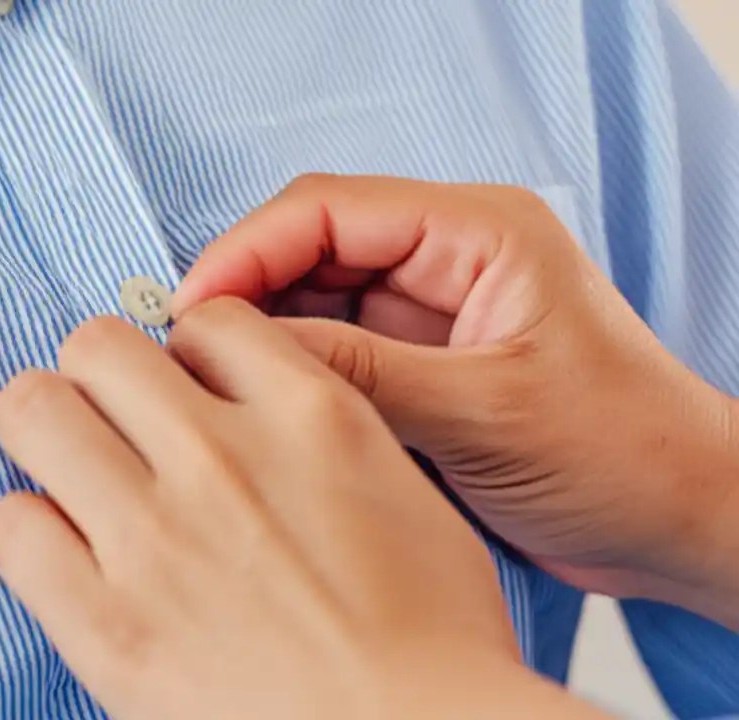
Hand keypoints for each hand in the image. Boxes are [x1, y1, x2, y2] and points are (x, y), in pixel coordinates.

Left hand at [0, 303, 597, 718]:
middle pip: (96, 343)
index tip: (187, 395)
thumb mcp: (408, 495)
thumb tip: (248, 409)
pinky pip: (11, 524)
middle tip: (114, 426)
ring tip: (76, 480)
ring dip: (48, 436)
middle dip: (99, 378)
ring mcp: (154, 537)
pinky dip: (30, 532)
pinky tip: (69, 558)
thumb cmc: (437, 644)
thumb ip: (319, 430)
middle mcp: (222, 457)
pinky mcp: (104, 622)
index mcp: (311, 416)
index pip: (206, 318)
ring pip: (32, 410)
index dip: (187, 353)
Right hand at [173, 174, 738, 626]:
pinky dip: (287, 373)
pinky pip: (330, 350)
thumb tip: (242, 350)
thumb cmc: (620, 453)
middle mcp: (444, 259)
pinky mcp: (416, 363)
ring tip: (207, 387)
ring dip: (257, 336)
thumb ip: (362, 375)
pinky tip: (254, 409)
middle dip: (240, 294)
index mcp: (476, 234)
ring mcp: (426, 312)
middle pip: (307, 249)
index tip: (188, 310)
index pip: (327, 210)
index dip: (245, 251)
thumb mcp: (483, 414)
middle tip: (183, 356)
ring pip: (310, 300)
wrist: (678, 520)